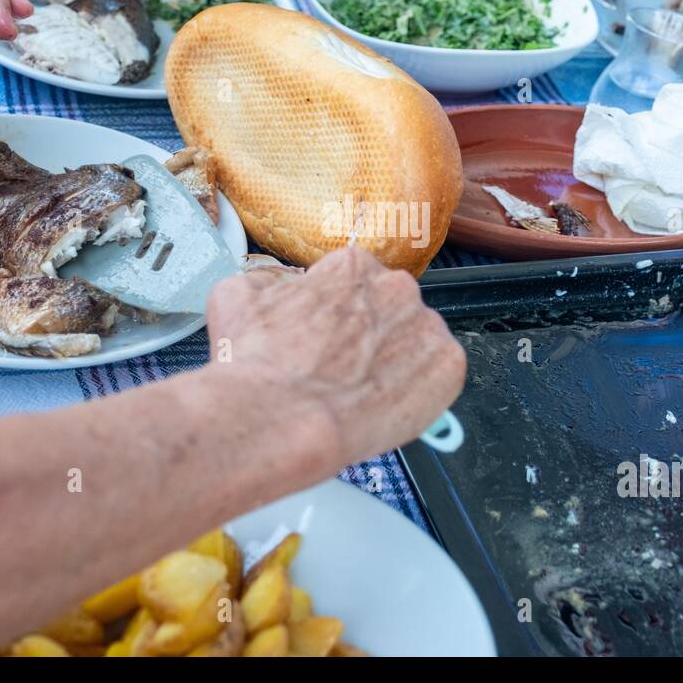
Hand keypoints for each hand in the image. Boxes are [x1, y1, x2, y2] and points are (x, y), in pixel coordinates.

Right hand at [204, 248, 465, 466]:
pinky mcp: (447, 368)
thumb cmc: (257, 363)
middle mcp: (396, 288)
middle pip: (391, 309)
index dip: (340, 314)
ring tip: (364, 392)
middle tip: (347, 368)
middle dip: (372, 336)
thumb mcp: (236, 296)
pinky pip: (439, 376)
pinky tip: (388, 406)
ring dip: (398, 362)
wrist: (280, 416)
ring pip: (417, 341)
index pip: (356, 283)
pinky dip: (421, 392)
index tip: (332, 337)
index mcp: (353, 266)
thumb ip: (268, 281)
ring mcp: (426, 327)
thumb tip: (281, 285)